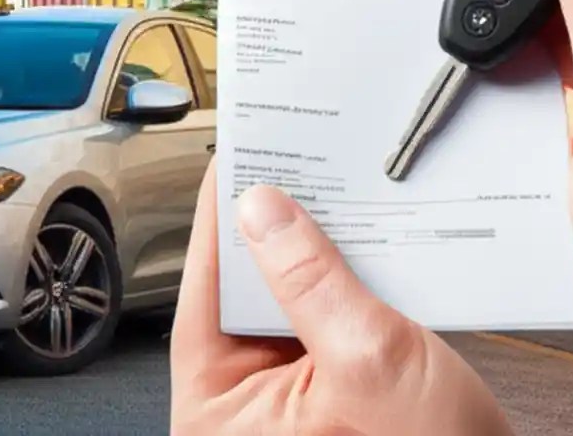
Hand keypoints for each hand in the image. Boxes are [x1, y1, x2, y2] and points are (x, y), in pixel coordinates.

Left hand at [169, 159, 511, 434]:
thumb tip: (264, 208)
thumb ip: (311, 279)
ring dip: (312, 254)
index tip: (230, 163)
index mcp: (222, 415)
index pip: (204, 299)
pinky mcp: (330, 392)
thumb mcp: (368, 359)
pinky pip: (323, 321)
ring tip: (325, 192)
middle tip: (287, 163)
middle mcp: (245, 410)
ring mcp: (288, 404)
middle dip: (272, 232)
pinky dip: (341, 282)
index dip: (218, 225)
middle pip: (245, 296)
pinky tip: (359, 240)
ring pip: (286, 303)